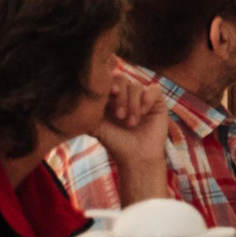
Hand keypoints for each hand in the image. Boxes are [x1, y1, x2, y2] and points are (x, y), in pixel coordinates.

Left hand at [93, 71, 168, 195]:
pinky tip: (145, 113)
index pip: (108, 80)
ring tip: (131, 123)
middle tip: (119, 116)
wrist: (136, 157)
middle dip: (120, 97)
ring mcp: (142, 97)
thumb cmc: (116, 143)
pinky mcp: (157, 101)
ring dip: (133, 104)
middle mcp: (126, 94)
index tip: (110, 94)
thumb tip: (77, 98)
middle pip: (122, 79)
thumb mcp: (96, 127)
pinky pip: (154, 89)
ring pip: (137, 86)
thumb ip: (88, 111)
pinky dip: (148, 98)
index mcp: (110, 98)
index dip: (108, 83)